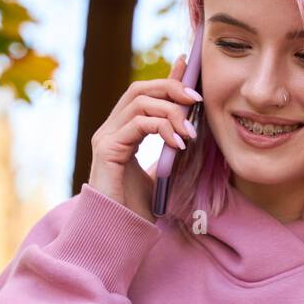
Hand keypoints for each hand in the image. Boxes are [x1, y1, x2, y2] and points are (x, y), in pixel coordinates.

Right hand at [86, 52, 202, 219]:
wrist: (121, 234)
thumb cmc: (141, 208)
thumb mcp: (165, 169)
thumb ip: (172, 146)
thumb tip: (191, 126)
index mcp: (123, 131)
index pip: (144, 92)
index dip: (167, 78)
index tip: (191, 69)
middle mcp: (111, 129)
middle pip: (140, 89)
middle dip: (171, 88)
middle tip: (197, 100)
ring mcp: (106, 137)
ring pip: (139, 102)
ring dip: (171, 112)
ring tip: (191, 133)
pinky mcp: (107, 149)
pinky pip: (137, 123)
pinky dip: (162, 127)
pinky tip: (178, 144)